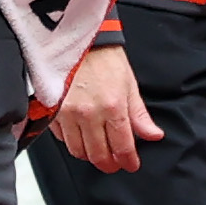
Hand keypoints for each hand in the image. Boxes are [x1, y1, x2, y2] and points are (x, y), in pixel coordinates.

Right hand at [51, 44, 161, 171]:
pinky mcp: (51, 110)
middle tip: (115, 164)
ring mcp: (67, 113)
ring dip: (90, 155)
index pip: (122, 146)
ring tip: (99, 151)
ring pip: (78, 150)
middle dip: (109, 164)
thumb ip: (139, 115)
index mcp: (113, 107)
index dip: (128, 161)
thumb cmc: (105, 58)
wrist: (78, 39)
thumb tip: (154, 135)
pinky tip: (81, 136)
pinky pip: (61, 138)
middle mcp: (88, 114)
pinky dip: (72, 142)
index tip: (131, 165)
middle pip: (98, 154)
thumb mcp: (129, 85)